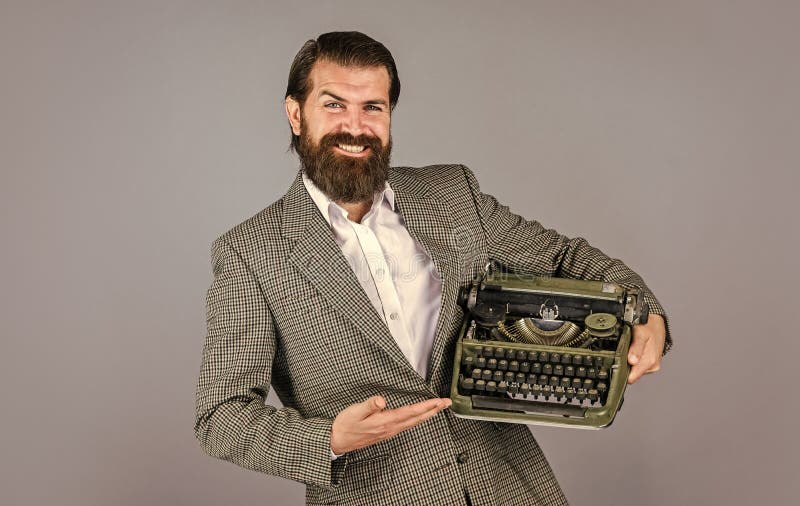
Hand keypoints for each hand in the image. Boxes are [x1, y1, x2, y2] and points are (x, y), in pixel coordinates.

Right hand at [330, 396, 450, 454]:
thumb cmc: (346, 425)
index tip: (438, 401)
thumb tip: (382, 401)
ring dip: (428, 414)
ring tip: (438, 408)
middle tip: (447, 403)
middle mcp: (390, 428)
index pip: (410, 412)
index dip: (426, 406)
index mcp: (385, 422)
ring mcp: (389, 431)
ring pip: (414, 422)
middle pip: (417, 418)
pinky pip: (408, 425)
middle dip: (433, 410)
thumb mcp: (354, 412)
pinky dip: (418, 418)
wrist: (338, 441)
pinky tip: (420, 416)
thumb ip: (369, 406)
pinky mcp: (387, 432)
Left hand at [627, 313, 665, 383]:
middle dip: (624, 365)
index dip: (621, 373)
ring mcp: (651, 365)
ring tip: (627, 348)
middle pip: (631, 373)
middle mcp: (652, 366)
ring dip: (628, 361)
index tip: (613, 365)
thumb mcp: (640, 334)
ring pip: (633, 369)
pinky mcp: (650, 363)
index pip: (632, 378)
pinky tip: (632, 350)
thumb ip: (636, 348)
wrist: (656, 323)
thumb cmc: (649, 327)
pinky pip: (637, 364)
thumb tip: (632, 361)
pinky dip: (632, 358)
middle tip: (620, 352)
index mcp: (650, 362)